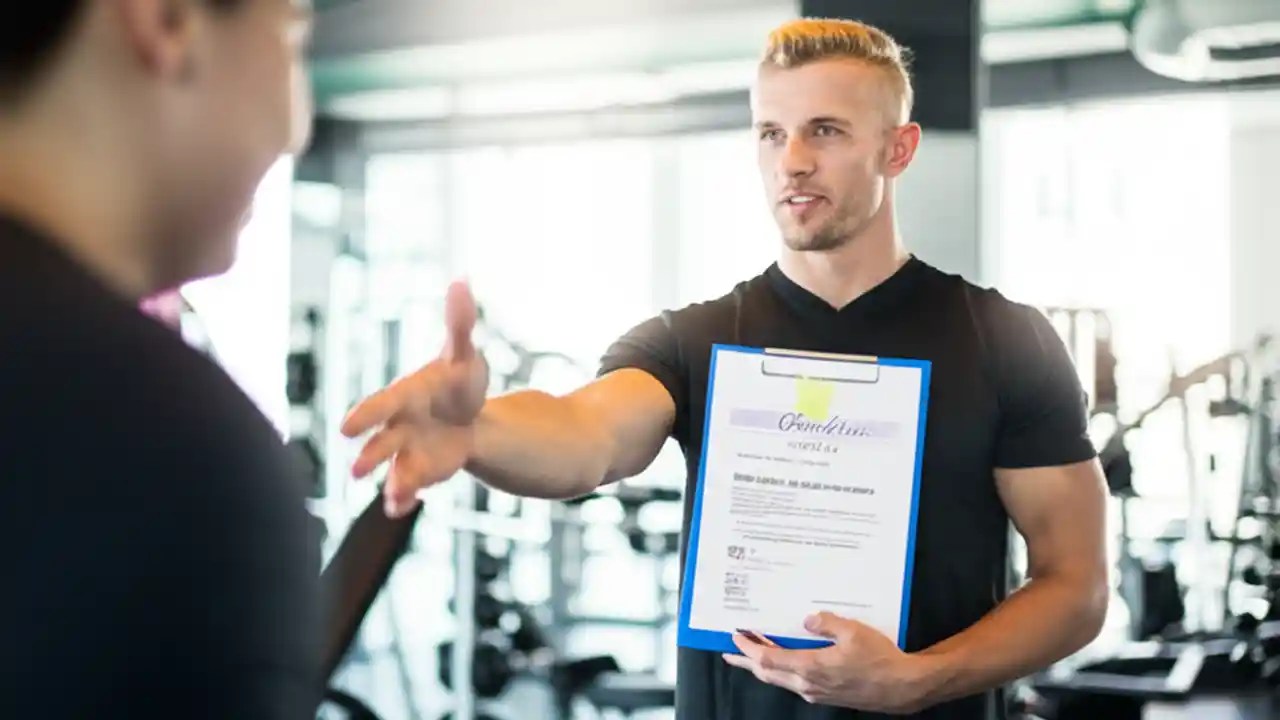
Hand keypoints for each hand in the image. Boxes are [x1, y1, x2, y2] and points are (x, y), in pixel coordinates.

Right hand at [340, 281, 489, 516]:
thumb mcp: (464, 354)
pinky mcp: (422, 472)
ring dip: (391, 483)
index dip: (366, 415)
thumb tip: (461, 280)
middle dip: (371, 455)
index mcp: (404, 396)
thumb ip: (459, 324)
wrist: (468, 414)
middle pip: (381, 441)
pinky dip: (404, 497)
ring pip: (394, 469)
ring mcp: (409, 452)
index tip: (348, 427)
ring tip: (392, 499)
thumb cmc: (459, 380)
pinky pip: (409, 486)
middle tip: (357, 471)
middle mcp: (399, 426)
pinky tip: (401, 508)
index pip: (382, 405)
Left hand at [722, 612, 929, 713]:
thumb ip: (826, 622)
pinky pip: (795, 683)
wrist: (902, 688)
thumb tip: (807, 620)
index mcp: (811, 667)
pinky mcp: (826, 695)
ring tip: (752, 656)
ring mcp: (816, 692)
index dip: (748, 648)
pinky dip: (782, 672)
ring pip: (780, 680)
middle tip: (730, 651)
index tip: (736, 635)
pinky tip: (785, 662)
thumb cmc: (880, 660)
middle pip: (767, 673)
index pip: (768, 660)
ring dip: (763, 667)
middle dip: (746, 661)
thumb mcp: (854, 631)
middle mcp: (808, 684)